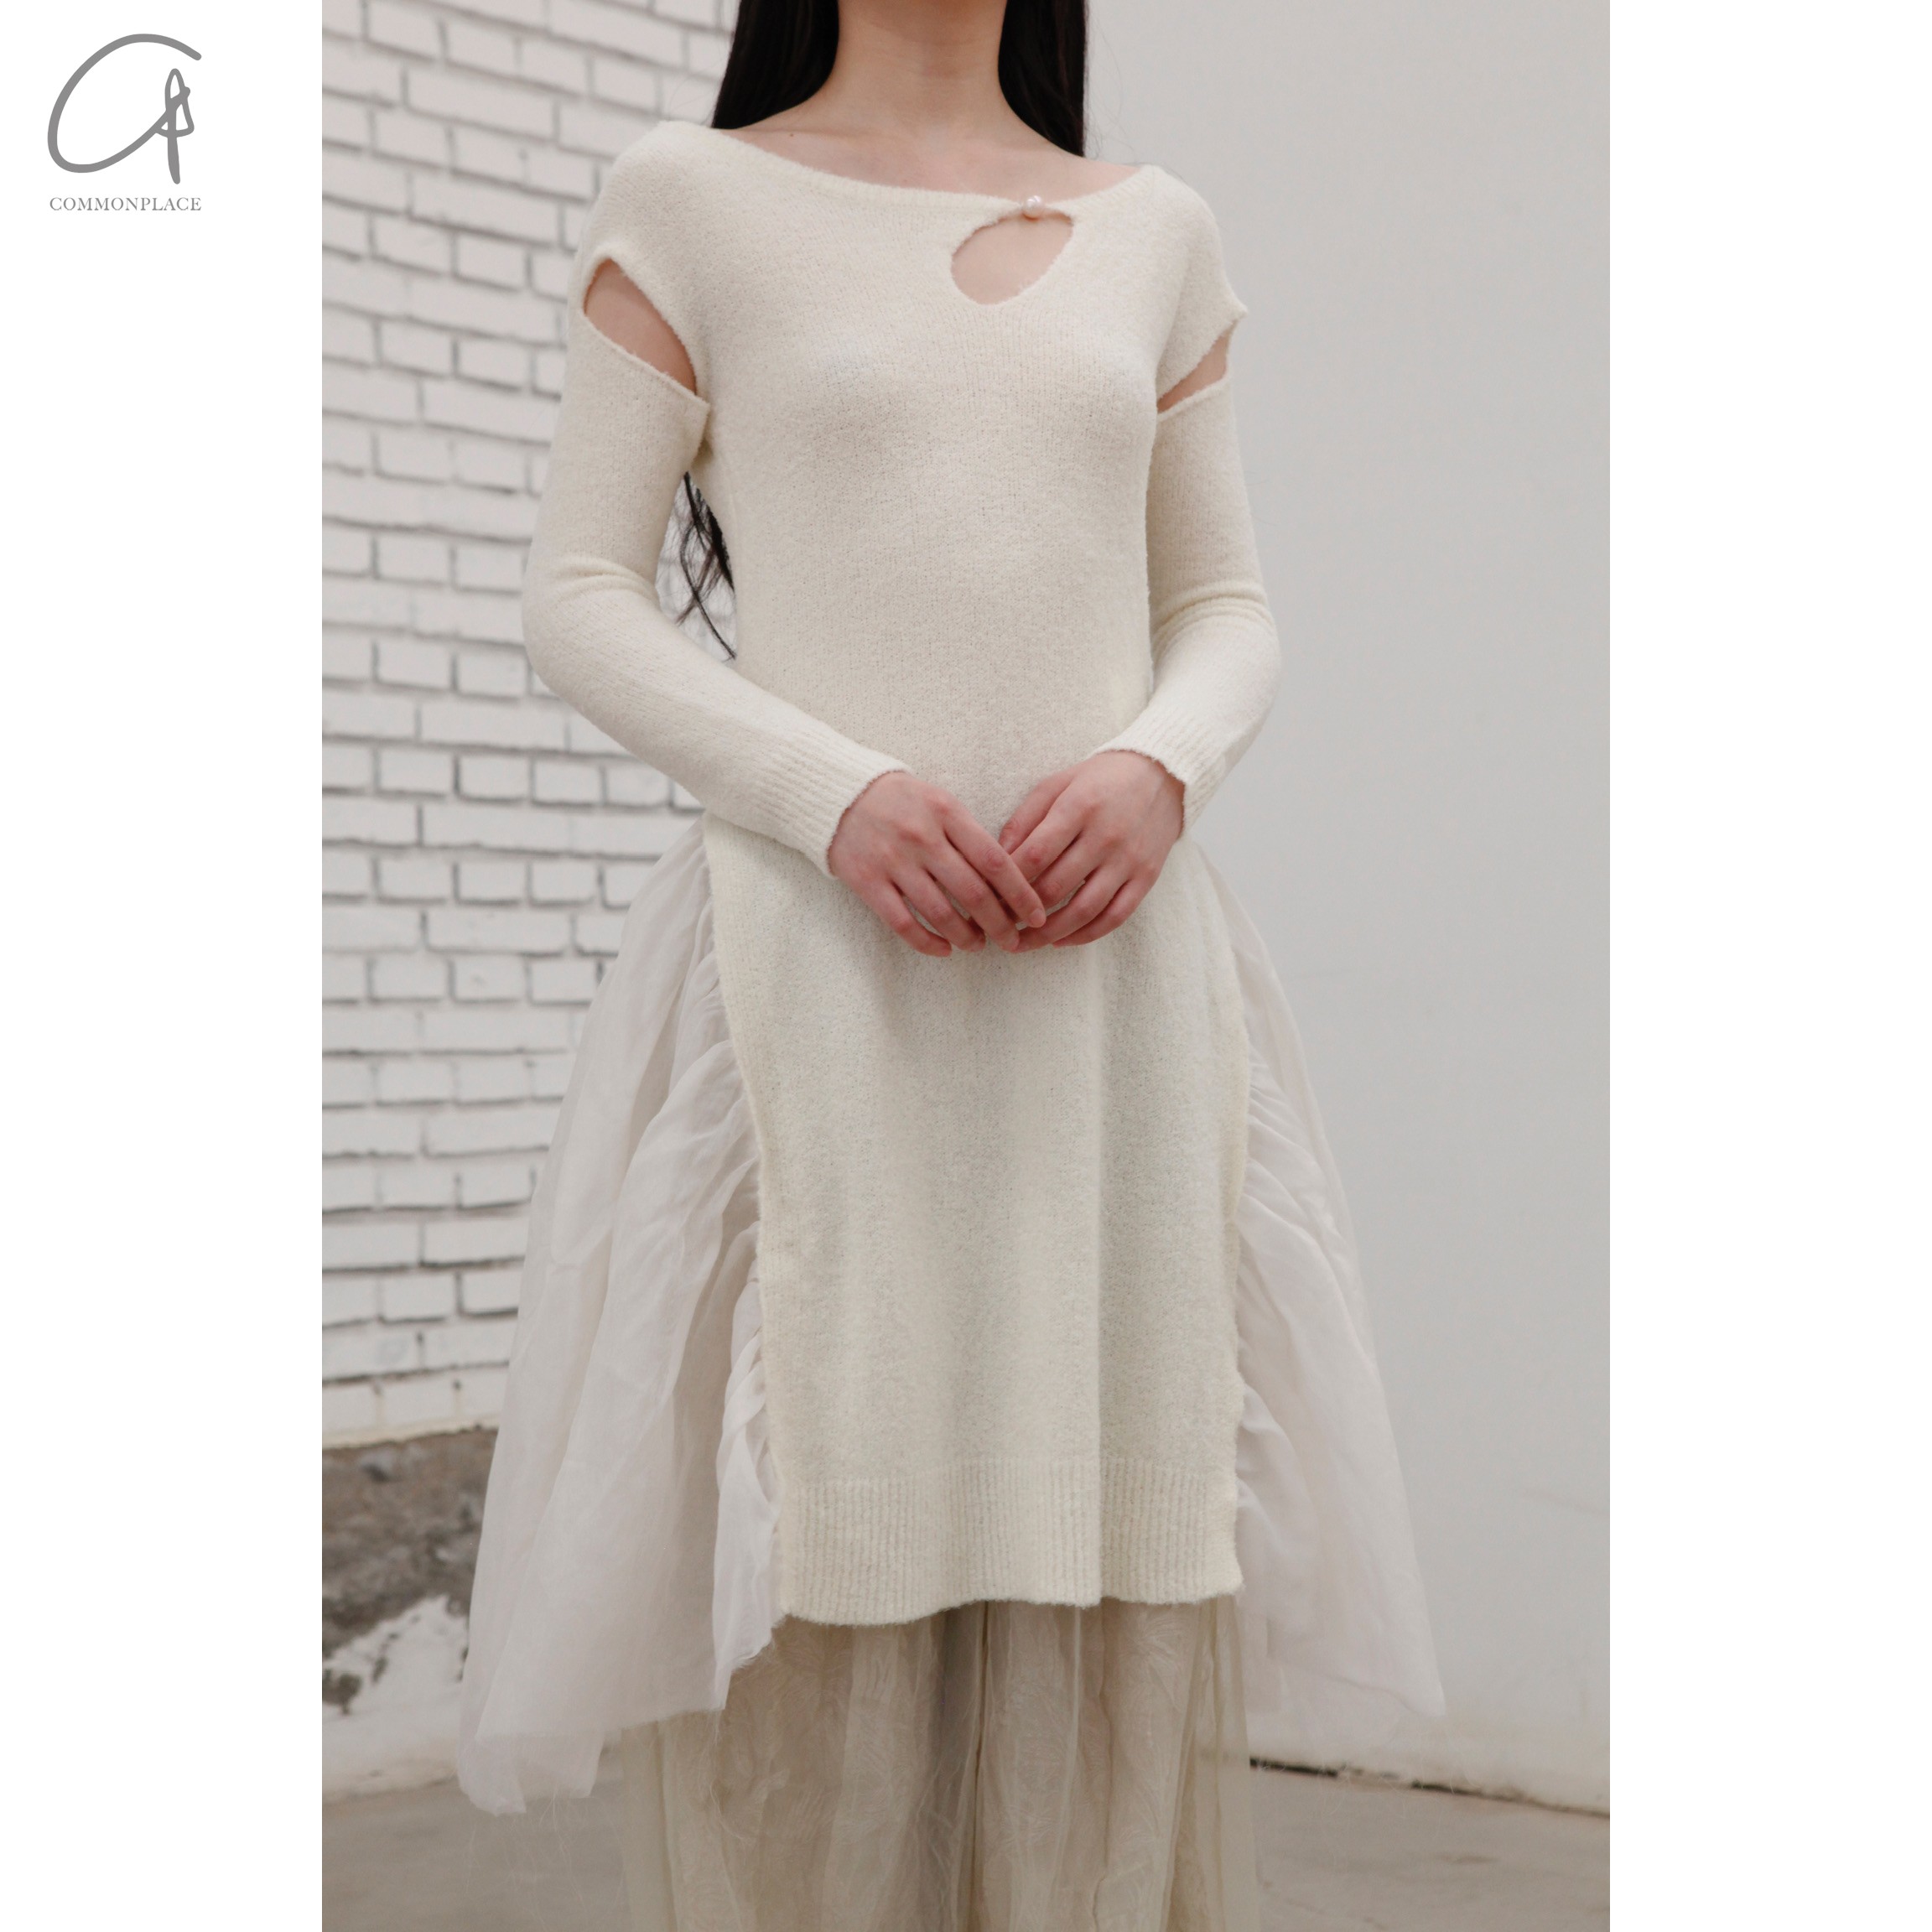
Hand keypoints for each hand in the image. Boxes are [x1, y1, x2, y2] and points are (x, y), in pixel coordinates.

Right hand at [828, 772, 1047, 957]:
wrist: (839, 793)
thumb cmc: (901, 801)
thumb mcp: (940, 802)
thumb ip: (970, 836)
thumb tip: (1009, 882)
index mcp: (947, 813)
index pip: (995, 861)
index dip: (1021, 894)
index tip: (1036, 915)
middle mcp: (922, 837)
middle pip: (973, 894)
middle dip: (1000, 925)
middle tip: (1013, 941)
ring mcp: (893, 861)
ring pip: (941, 913)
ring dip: (966, 938)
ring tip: (978, 946)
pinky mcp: (867, 882)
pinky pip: (903, 924)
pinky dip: (928, 943)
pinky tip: (944, 949)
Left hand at [999, 751, 1184, 949]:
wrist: (1161, 776)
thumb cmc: (1098, 782)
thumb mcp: (1057, 785)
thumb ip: (1024, 819)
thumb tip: (997, 859)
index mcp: (1079, 807)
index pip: (1035, 855)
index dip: (1007, 881)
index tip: (987, 896)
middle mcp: (1106, 836)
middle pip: (1056, 887)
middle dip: (1021, 912)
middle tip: (998, 924)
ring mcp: (1129, 860)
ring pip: (1084, 910)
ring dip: (1048, 934)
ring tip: (1023, 944)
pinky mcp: (1146, 877)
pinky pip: (1114, 917)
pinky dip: (1085, 935)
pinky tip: (1060, 940)